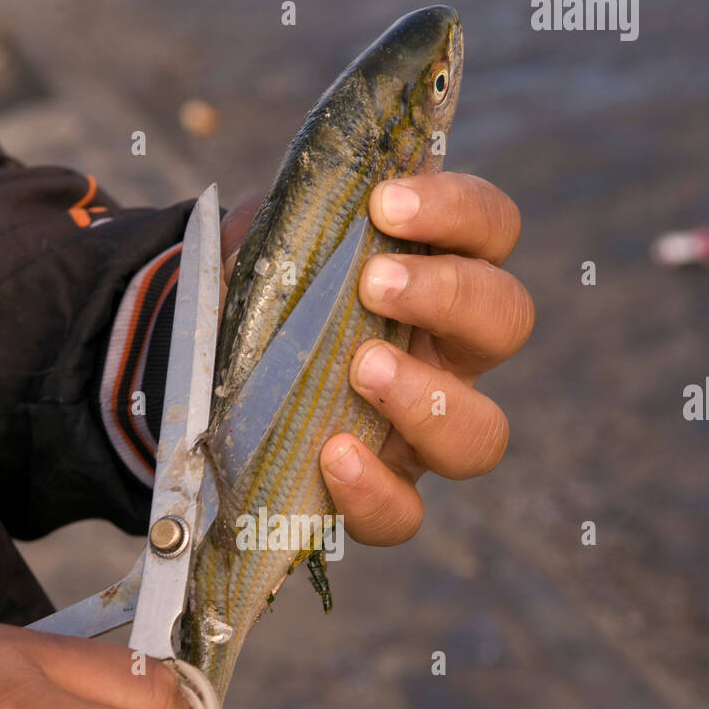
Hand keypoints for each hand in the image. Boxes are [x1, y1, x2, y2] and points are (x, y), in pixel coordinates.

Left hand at [222, 174, 533, 544]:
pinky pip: (406, 514)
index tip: (386, 203)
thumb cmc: (260, 293)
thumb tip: (316, 194)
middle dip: (451, 296)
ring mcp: (422, 432)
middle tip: (375, 285)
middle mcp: (448, 353)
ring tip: (361, 369)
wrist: (200, 361)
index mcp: (437, 275)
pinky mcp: (382, 495)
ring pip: (483, 435)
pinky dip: (374, 490)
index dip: (457, 211)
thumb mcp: (278, 241)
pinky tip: (332, 456)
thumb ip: (305, 216)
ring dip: (430, 398)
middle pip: (508, 322)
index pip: (490, 230)